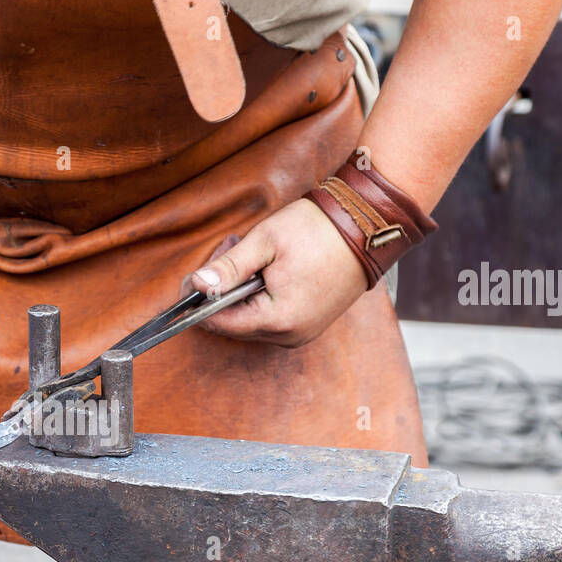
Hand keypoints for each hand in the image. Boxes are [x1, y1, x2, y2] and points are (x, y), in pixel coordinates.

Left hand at [187, 198, 367, 347]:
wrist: (369, 226)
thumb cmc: (320, 230)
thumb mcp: (265, 242)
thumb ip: (228, 268)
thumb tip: (197, 285)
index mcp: (279, 320)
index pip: (220, 323)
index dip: (199, 301)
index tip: (192, 276)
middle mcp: (290, 335)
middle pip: (232, 323)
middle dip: (221, 291)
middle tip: (227, 250)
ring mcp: (301, 333)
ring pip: (249, 320)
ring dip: (239, 291)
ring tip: (248, 254)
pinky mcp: (307, 325)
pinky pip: (269, 318)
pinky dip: (258, 296)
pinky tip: (263, 268)